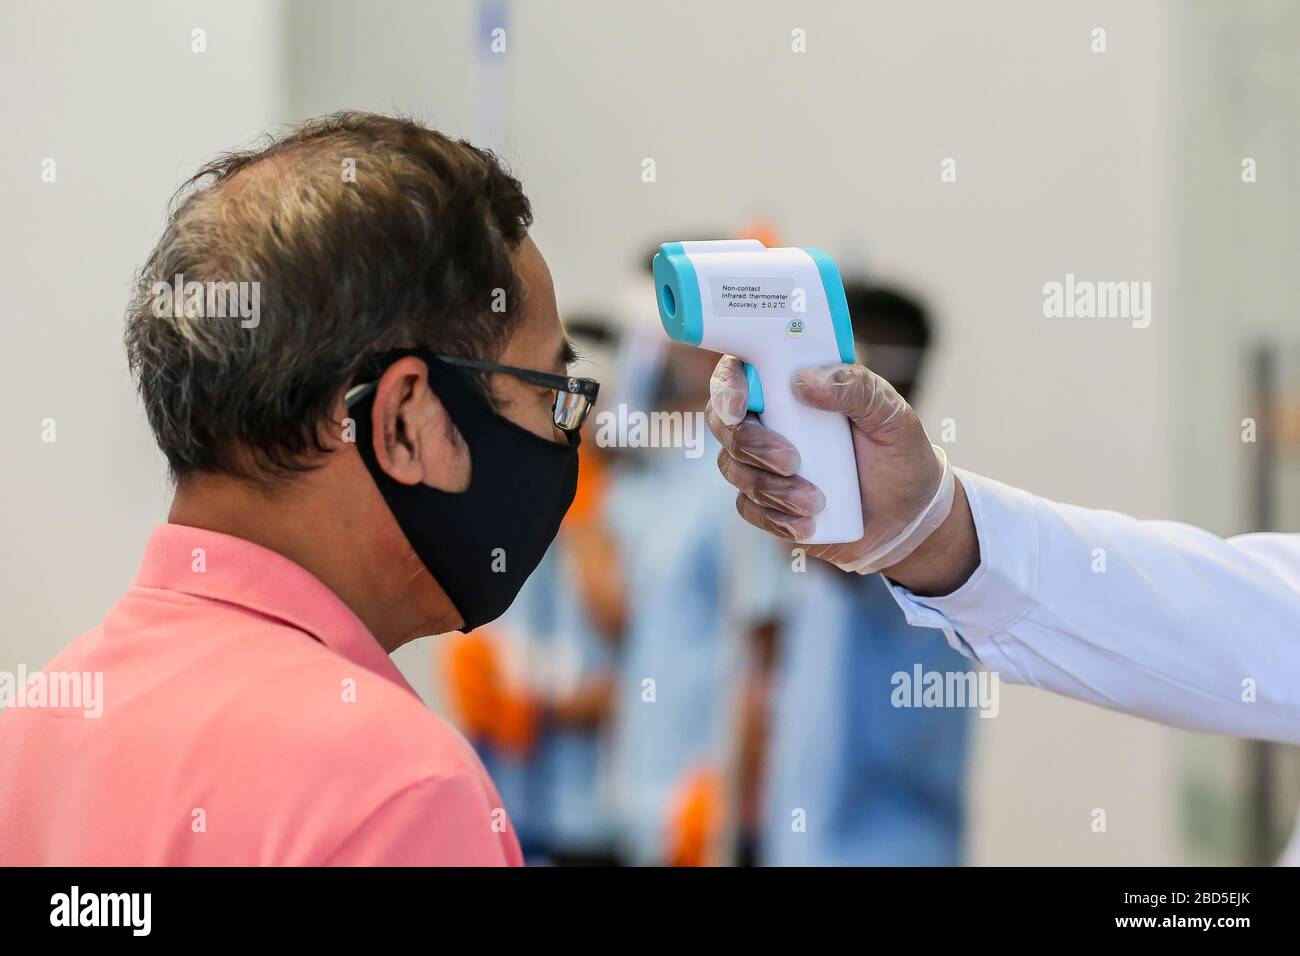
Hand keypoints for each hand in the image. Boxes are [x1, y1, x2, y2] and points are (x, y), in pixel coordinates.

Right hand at [707, 355, 979, 594]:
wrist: (908, 517)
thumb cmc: (899, 455)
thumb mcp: (891, 416)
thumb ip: (857, 388)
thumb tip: (804, 382)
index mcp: (791, 387)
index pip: (737, 372)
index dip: (726, 386)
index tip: (740, 406)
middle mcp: (768, 421)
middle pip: (725, 424)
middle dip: (751, 445)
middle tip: (792, 462)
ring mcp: (763, 464)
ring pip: (734, 469)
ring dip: (771, 489)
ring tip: (816, 502)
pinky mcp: (766, 503)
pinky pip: (749, 508)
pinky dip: (775, 518)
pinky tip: (807, 525)